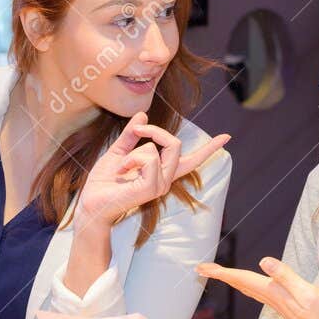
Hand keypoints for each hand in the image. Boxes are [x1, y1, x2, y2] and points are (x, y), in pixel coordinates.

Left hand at [73, 113, 229, 234]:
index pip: (192, 159)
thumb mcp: (118, 151)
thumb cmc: (104, 182)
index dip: (210, 148)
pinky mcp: (152, 189)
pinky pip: (149, 158)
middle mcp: (165, 179)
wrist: (91, 203)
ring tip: (120, 167)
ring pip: (159, 149)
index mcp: (161, 171)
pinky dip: (131, 158)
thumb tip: (143, 115)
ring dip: (134, 151)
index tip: (227, 136)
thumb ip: (131, 135)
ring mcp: (160, 185)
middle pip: (176, 144)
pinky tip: (120, 172)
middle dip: (156, 131)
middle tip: (138, 131)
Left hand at [196, 257, 318, 318]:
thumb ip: (286, 277)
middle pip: (242, 284)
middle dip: (221, 275)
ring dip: (233, 280)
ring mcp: (281, 305)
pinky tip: (251, 286)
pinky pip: (261, 294)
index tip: (201, 268)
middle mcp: (274, 300)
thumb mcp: (309, 293)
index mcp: (276, 294)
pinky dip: (249, 286)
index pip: (243, 279)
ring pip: (250, 290)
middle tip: (201, 269)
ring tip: (220, 274)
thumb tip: (264, 262)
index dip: (222, 272)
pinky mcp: (288, 308)